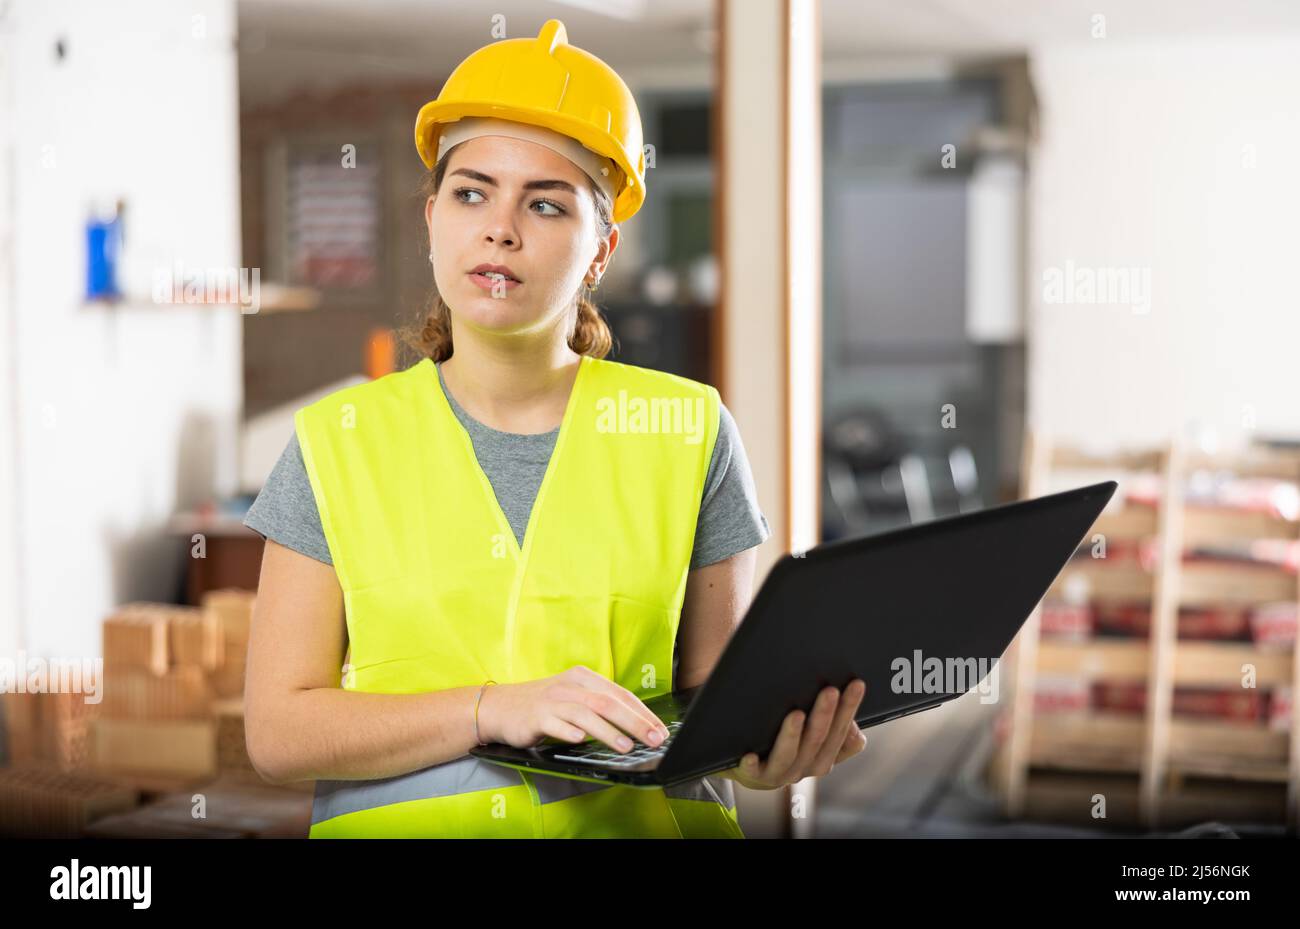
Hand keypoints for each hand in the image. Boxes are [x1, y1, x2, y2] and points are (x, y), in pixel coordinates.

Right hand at [476, 665, 669, 754]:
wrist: (499, 707)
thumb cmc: (542, 704)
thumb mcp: (572, 696)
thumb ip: (598, 704)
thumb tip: (634, 724)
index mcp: (583, 678)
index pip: (620, 694)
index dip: (642, 712)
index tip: (660, 729)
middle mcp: (569, 686)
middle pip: (608, 702)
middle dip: (635, 722)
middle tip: (653, 738)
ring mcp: (552, 701)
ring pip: (586, 713)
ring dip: (608, 731)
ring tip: (626, 746)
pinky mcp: (536, 717)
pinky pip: (555, 724)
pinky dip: (569, 732)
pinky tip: (581, 740)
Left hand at [718, 680, 867, 789]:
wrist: (750, 767)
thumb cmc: (787, 738)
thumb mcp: (814, 731)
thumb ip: (835, 726)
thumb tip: (854, 724)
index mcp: (824, 756)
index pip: (841, 732)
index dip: (850, 708)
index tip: (857, 684)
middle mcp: (806, 767)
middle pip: (817, 741)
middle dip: (825, 715)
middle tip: (830, 690)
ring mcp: (780, 773)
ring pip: (788, 755)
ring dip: (792, 736)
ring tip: (796, 714)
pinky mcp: (754, 776)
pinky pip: (755, 771)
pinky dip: (753, 765)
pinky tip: (749, 755)